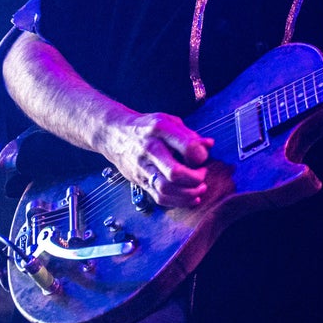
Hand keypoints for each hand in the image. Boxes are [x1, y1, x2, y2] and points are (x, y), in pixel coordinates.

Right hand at [99, 111, 213, 207]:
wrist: (113, 134)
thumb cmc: (145, 127)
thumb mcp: (168, 121)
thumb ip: (189, 134)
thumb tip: (209, 145)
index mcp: (160, 129)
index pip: (186, 145)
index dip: (200, 155)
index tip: (203, 157)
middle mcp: (150, 149)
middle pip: (174, 173)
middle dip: (195, 179)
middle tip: (202, 175)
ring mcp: (142, 167)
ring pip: (165, 189)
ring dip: (187, 194)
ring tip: (200, 189)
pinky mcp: (138, 180)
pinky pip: (158, 197)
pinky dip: (177, 201)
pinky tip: (190, 198)